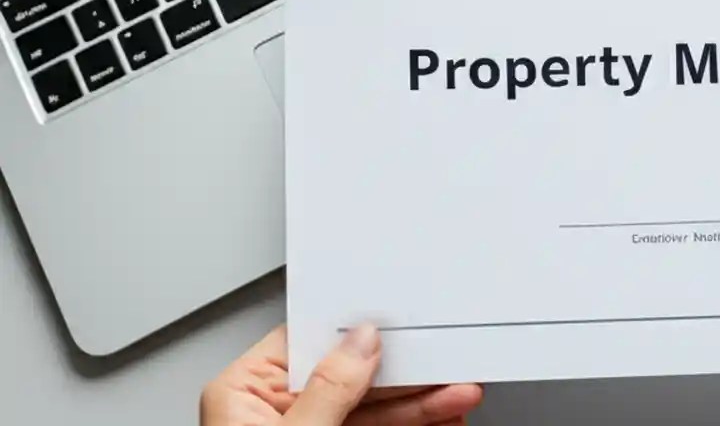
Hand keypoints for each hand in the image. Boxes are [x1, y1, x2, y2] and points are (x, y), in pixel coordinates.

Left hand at [201, 324, 482, 425]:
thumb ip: (330, 389)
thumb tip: (360, 342)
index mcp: (242, 394)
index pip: (306, 340)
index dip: (354, 329)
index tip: (397, 325)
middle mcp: (271, 414)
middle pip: (348, 375)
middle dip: (404, 375)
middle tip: (444, 365)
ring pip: (372, 409)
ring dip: (419, 404)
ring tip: (456, 397)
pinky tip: (439, 420)